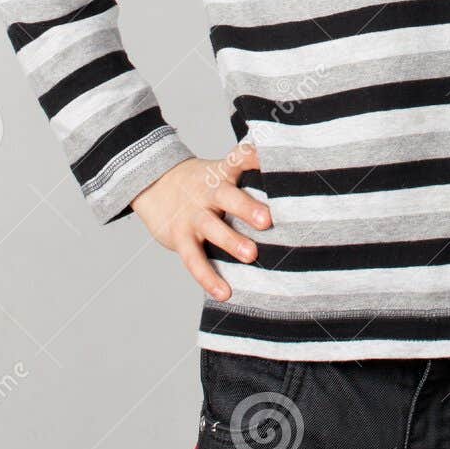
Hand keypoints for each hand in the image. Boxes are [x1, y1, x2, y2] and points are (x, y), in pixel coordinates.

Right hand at [131, 140, 270, 301]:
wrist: (155, 184)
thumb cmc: (202, 184)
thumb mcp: (220, 171)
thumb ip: (248, 176)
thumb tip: (294, 184)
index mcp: (221, 172)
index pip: (239, 158)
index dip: (255, 156)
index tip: (273, 158)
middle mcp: (207, 192)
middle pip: (226, 196)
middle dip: (247, 207)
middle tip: (267, 220)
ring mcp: (193, 215)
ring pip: (211, 227)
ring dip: (231, 242)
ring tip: (252, 255)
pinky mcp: (180, 237)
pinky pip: (194, 259)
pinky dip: (208, 277)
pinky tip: (225, 292)